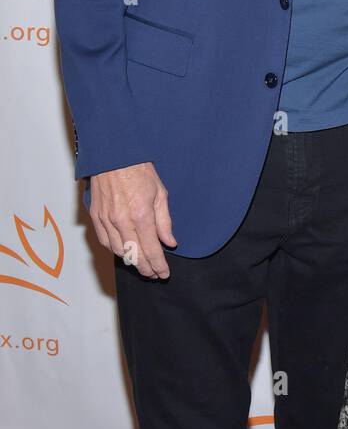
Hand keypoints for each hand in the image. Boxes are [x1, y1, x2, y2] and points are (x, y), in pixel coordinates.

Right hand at [89, 162, 176, 278]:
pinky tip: (124, 252)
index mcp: (141, 215)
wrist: (114, 154)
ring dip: (130, 261)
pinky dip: (115, 250)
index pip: (151, 250)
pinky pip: (105, 241)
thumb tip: (169, 242)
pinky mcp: (96, 216)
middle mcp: (122, 221)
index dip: (158, 265)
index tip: (164, 273)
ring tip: (141, 265)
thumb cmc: (138, 169)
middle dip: (145, 268)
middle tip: (154, 274)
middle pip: (134, 255)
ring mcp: (106, 219)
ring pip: (118, 251)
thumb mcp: (160, 193)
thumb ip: (164, 221)